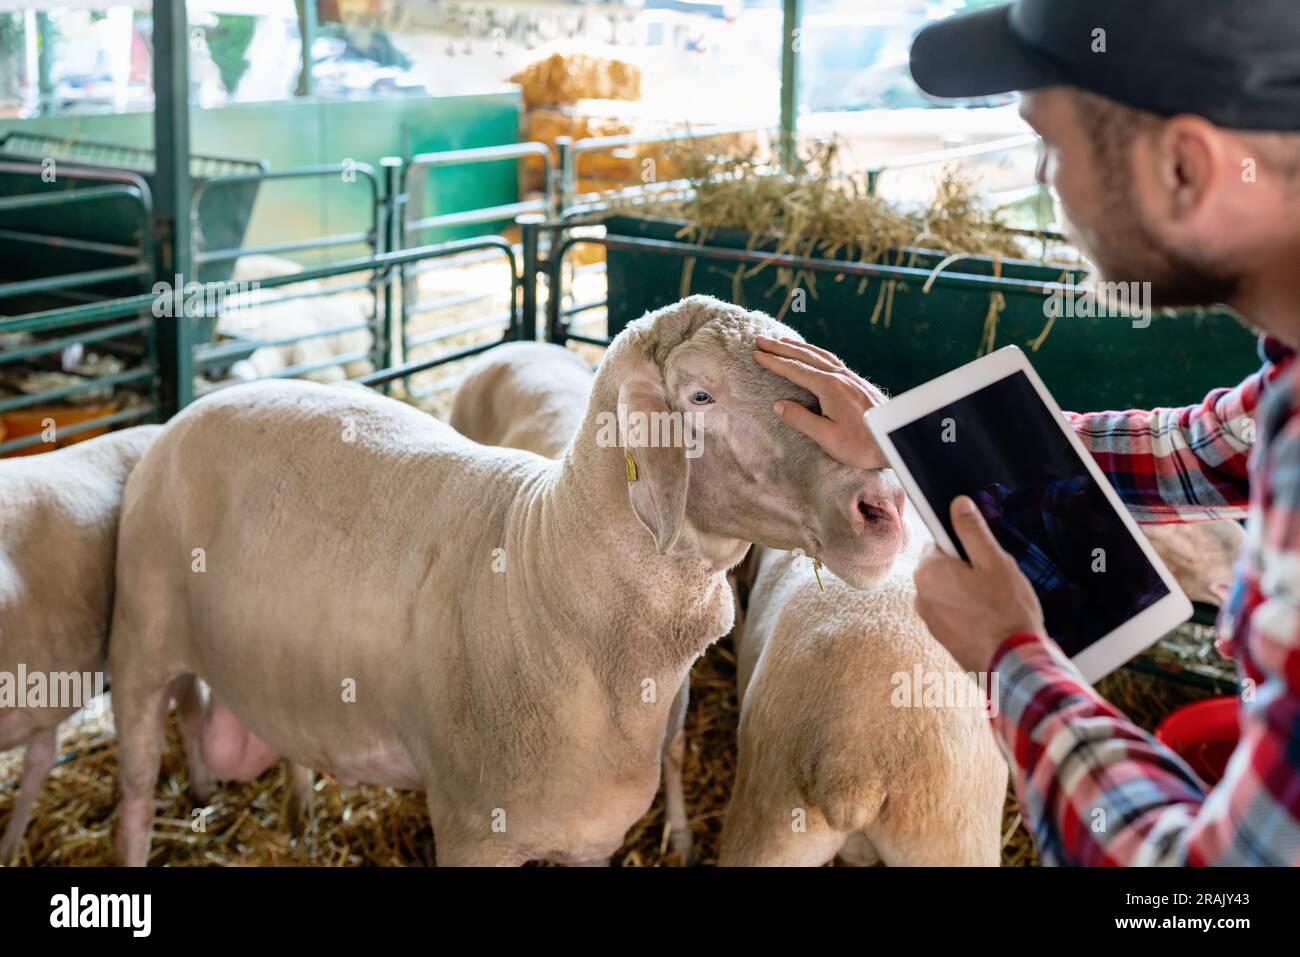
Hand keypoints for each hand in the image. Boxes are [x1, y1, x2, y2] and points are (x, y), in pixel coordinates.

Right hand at [753, 336, 888, 470]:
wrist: (896, 440)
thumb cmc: (862, 444)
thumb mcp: (827, 437)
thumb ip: (801, 419)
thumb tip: (778, 405)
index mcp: (829, 387)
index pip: (795, 370)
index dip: (774, 362)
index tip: (757, 354)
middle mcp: (840, 377)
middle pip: (806, 356)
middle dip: (782, 347)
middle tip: (761, 340)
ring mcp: (851, 378)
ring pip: (821, 355)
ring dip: (800, 347)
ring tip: (784, 341)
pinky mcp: (858, 383)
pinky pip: (832, 360)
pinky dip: (817, 353)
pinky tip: (816, 356)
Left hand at [913, 496, 1045, 672]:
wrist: (1013, 664)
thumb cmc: (1006, 612)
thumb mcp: (994, 561)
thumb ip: (972, 530)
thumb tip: (958, 504)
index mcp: (928, 571)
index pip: (939, 543)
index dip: (965, 547)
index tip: (983, 558)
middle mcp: (921, 595)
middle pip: (944, 567)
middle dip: (969, 570)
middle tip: (995, 582)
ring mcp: (929, 619)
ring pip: (950, 591)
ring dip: (970, 592)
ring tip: (996, 604)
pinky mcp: (941, 637)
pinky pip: (953, 613)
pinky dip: (969, 613)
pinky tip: (991, 620)